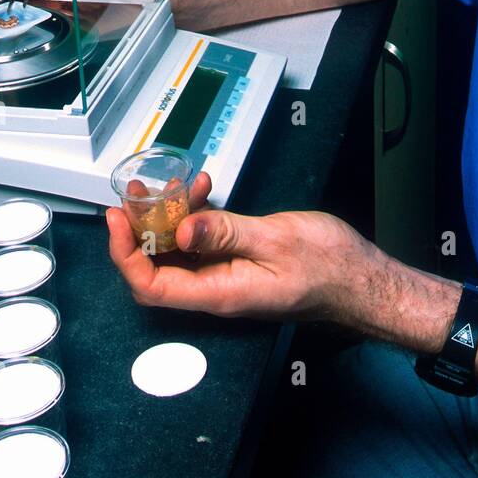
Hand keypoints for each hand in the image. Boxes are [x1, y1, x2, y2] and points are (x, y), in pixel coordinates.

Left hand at [106, 173, 380, 324]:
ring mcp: (226, 276)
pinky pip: (203, 242)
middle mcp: (217, 289)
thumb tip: (179, 230)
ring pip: (178, 252)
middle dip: (138, 232)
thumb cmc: (328, 267)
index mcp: (220, 293)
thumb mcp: (275, 240)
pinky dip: (196, 215)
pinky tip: (202, 190)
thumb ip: (225, 233)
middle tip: (133, 197)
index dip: (126, 255)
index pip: (152, 286)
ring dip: (166, 218)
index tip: (117, 220)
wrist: (360, 279)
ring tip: (166, 185)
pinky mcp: (238, 261)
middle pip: (157, 268)